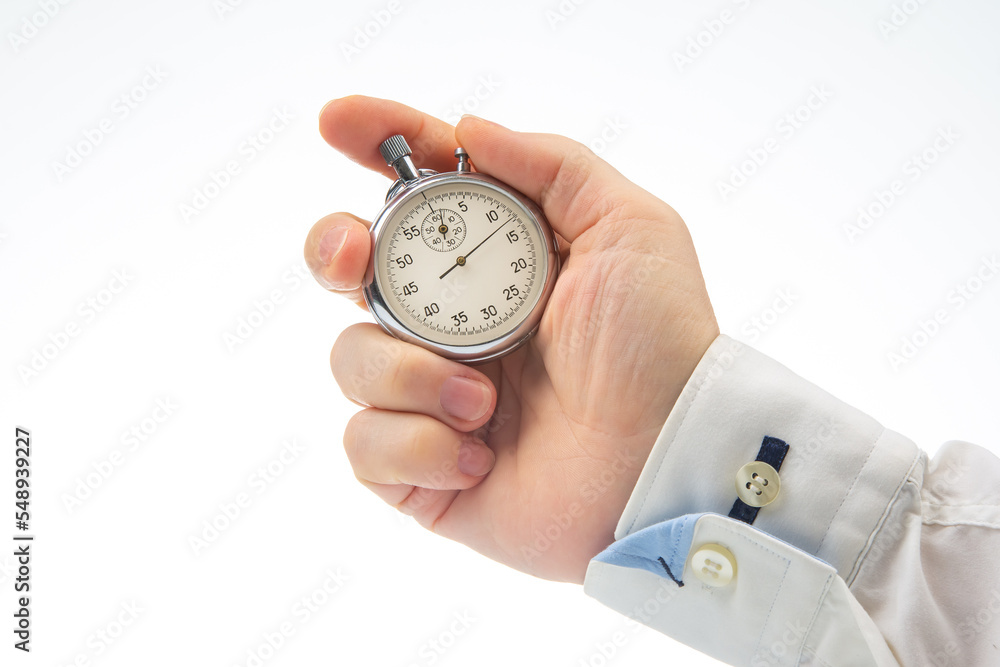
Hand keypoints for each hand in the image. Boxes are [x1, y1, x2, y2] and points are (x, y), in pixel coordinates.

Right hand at [304, 96, 718, 583]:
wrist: (666, 465)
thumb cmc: (660, 348)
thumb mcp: (628, 228)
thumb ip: (551, 163)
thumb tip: (466, 128)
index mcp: (498, 265)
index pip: (420, 194)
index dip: (374, 147)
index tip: (337, 121)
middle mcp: (455, 326)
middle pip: (352, 269)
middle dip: (335, 250)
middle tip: (356, 259)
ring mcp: (432, 398)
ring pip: (352, 358)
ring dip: (411, 374)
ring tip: (484, 402)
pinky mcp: (422, 470)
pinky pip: (365, 444)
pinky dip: (419, 446)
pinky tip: (480, 455)